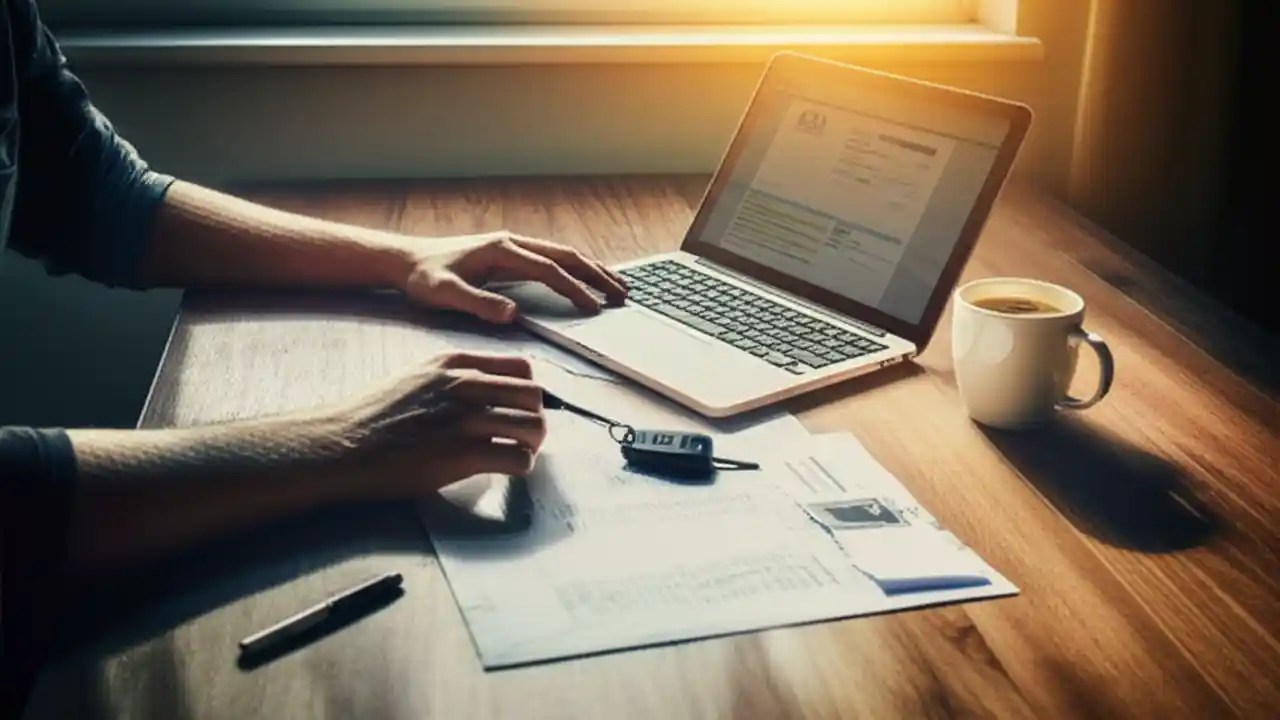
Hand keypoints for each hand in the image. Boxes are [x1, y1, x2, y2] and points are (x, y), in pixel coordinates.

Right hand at [318, 351, 546, 497]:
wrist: (343, 444)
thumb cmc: (374, 414)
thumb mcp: (418, 376)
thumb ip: (454, 378)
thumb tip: (487, 393)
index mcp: (455, 364)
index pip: (520, 368)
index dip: (526, 391)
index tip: (519, 409)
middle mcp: (466, 385)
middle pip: (534, 396)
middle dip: (536, 418)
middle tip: (526, 436)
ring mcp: (465, 419)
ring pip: (533, 426)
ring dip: (533, 443)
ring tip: (519, 453)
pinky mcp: (463, 454)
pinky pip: (517, 458)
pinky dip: (521, 466)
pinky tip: (508, 470)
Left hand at [397, 230, 627, 322]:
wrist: (406, 260)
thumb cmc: (424, 278)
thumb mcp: (444, 294)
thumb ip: (478, 304)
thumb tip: (513, 314)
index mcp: (502, 251)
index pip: (549, 270)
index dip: (574, 289)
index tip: (594, 308)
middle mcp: (512, 243)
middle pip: (566, 256)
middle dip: (597, 275)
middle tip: (623, 295)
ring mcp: (513, 246)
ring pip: (563, 254)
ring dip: (592, 269)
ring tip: (617, 287)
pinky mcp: (510, 253)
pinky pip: (552, 259)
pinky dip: (575, 268)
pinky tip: (586, 279)